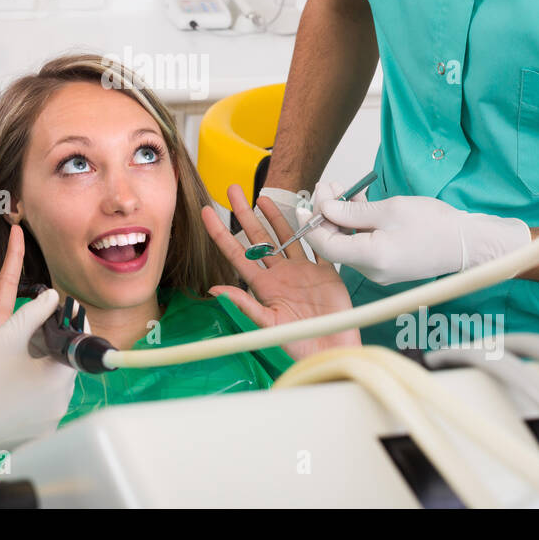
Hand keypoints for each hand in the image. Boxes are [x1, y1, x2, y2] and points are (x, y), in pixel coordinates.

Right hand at [0, 287, 76, 494]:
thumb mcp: (6, 336)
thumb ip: (35, 312)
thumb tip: (54, 297)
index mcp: (59, 380)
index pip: (73, 347)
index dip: (63, 329)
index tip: (55, 318)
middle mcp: (59, 406)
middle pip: (62, 369)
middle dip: (49, 351)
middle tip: (29, 337)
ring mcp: (47, 426)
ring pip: (50, 389)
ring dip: (39, 373)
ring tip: (16, 360)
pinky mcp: (33, 439)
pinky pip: (39, 409)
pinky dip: (30, 395)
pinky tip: (9, 385)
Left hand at [202, 183, 358, 359]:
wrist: (332, 350)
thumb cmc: (299, 344)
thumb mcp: (267, 325)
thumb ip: (244, 305)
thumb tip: (214, 291)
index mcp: (264, 286)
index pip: (237, 253)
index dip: (220, 232)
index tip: (206, 212)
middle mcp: (280, 275)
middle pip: (259, 237)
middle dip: (244, 213)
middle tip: (233, 189)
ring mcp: (302, 271)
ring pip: (285, 237)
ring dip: (274, 217)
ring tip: (261, 197)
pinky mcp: (325, 273)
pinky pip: (317, 245)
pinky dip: (313, 230)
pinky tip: (306, 213)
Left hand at [298, 182, 531, 285]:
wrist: (467, 242)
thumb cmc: (436, 225)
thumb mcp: (390, 209)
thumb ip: (353, 212)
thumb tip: (325, 208)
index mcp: (372, 258)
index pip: (325, 245)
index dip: (313, 223)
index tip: (309, 202)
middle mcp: (372, 271)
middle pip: (334, 245)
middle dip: (327, 214)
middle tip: (329, 186)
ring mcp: (378, 271)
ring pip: (346, 244)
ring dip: (340, 218)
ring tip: (343, 190)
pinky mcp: (385, 266)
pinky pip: (360, 246)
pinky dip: (355, 226)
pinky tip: (357, 204)